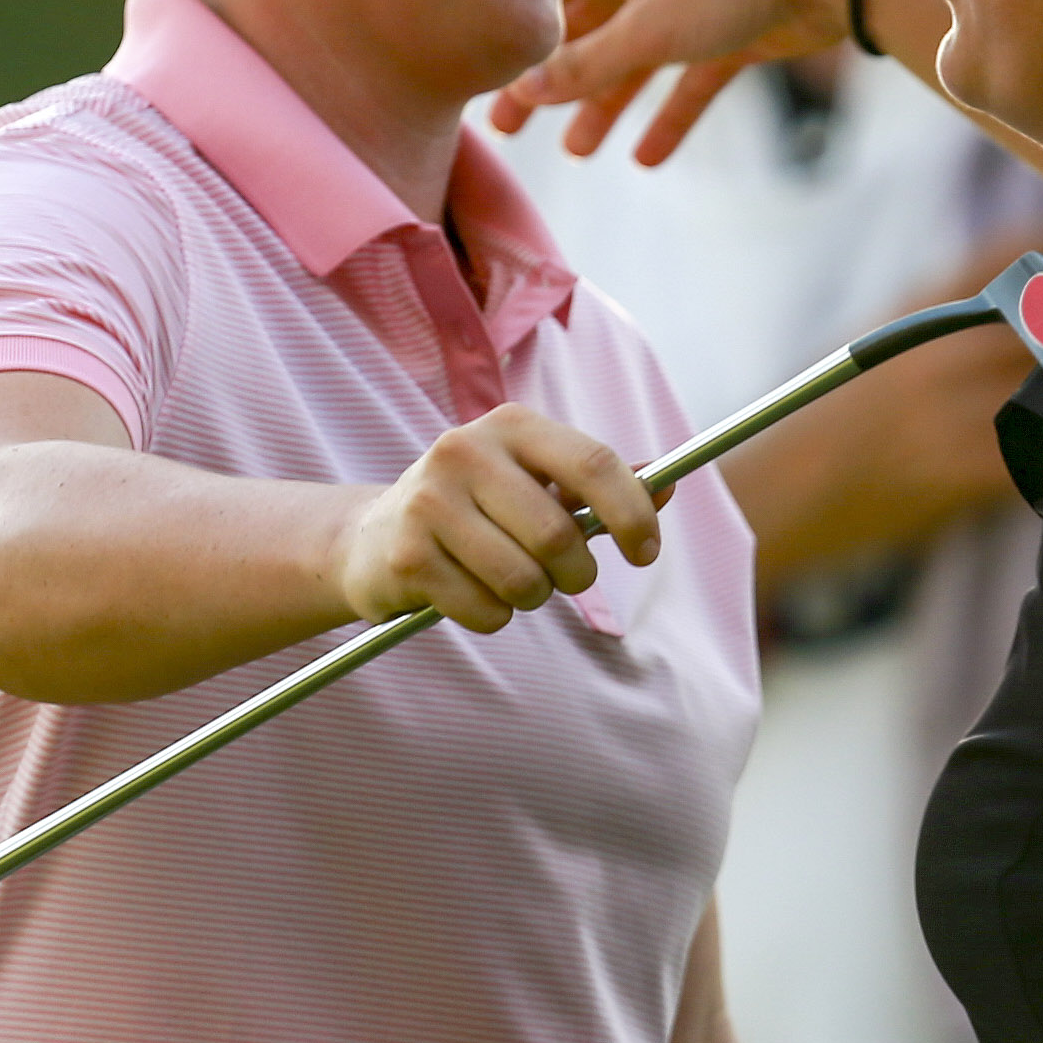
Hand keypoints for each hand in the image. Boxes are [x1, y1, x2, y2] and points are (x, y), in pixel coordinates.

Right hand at [328, 404, 661, 630]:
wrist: (373, 536)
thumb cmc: (475, 509)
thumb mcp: (534, 482)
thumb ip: (597, 485)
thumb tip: (669, 484)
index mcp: (511, 425)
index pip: (595, 464)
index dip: (633, 514)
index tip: (645, 553)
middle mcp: (465, 450)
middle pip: (560, 536)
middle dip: (575, 573)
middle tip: (564, 578)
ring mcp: (429, 501)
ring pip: (524, 580)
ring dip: (533, 597)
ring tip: (509, 581)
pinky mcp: (406, 555)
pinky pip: (486, 611)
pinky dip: (493, 617)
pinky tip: (468, 593)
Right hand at [490, 0, 874, 166]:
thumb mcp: (649, 30)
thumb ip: (586, 65)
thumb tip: (525, 89)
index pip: (549, 6)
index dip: (520, 49)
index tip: (491, 92)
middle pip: (586, 38)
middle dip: (553, 83)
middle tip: (511, 130)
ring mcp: (688, 8)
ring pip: (634, 66)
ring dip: (606, 107)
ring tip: (578, 151)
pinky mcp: (728, 35)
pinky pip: (687, 84)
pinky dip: (668, 118)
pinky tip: (648, 157)